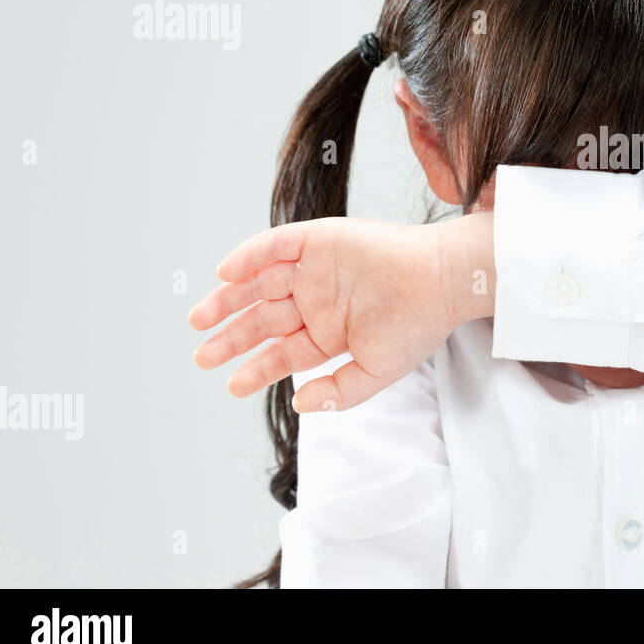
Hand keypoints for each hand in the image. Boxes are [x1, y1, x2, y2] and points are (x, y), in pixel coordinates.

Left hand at [188, 213, 493, 411]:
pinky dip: (249, 256)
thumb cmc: (418, 326)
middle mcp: (318, 300)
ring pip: (260, 282)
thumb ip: (338, 392)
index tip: (232, 385)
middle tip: (202, 354)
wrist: (444, 282)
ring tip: (199, 319)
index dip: (256, 369)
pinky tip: (226, 274)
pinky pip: (276, 245)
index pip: (282, 352)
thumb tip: (298, 404)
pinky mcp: (321, 239)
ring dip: (229, 298)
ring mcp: (317, 268)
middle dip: (231, 336)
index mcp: (330, 332)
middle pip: (263, 318)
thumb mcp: (377, 371)